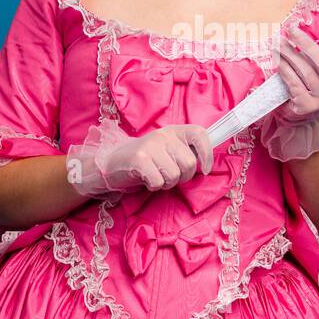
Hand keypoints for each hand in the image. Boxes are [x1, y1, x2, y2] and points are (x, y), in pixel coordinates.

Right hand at [66, 122, 214, 197]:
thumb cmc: (144, 161)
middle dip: (183, 177)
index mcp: (173, 131)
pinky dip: (154, 186)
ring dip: (167, 184)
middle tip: (168, 177)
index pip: (200, 134)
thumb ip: (184, 152)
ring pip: (175, 175)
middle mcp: (163, 135)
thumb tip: (206, 163)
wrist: (111, 163)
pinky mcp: (139, 159)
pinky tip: (146, 180)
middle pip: (190, 163)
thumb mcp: (165, 150)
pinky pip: (159, 181)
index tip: (205, 169)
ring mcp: (150, 146)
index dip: (207, 153)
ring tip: (156, 177)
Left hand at [270, 26, 318, 125]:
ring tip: (277, 43)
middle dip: (305, 44)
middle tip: (290, 31)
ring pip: (305, 71)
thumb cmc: (318, 76)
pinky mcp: (306, 106)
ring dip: (289, 54)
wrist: (305, 105)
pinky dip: (284, 69)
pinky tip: (278, 60)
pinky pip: (293, 83)